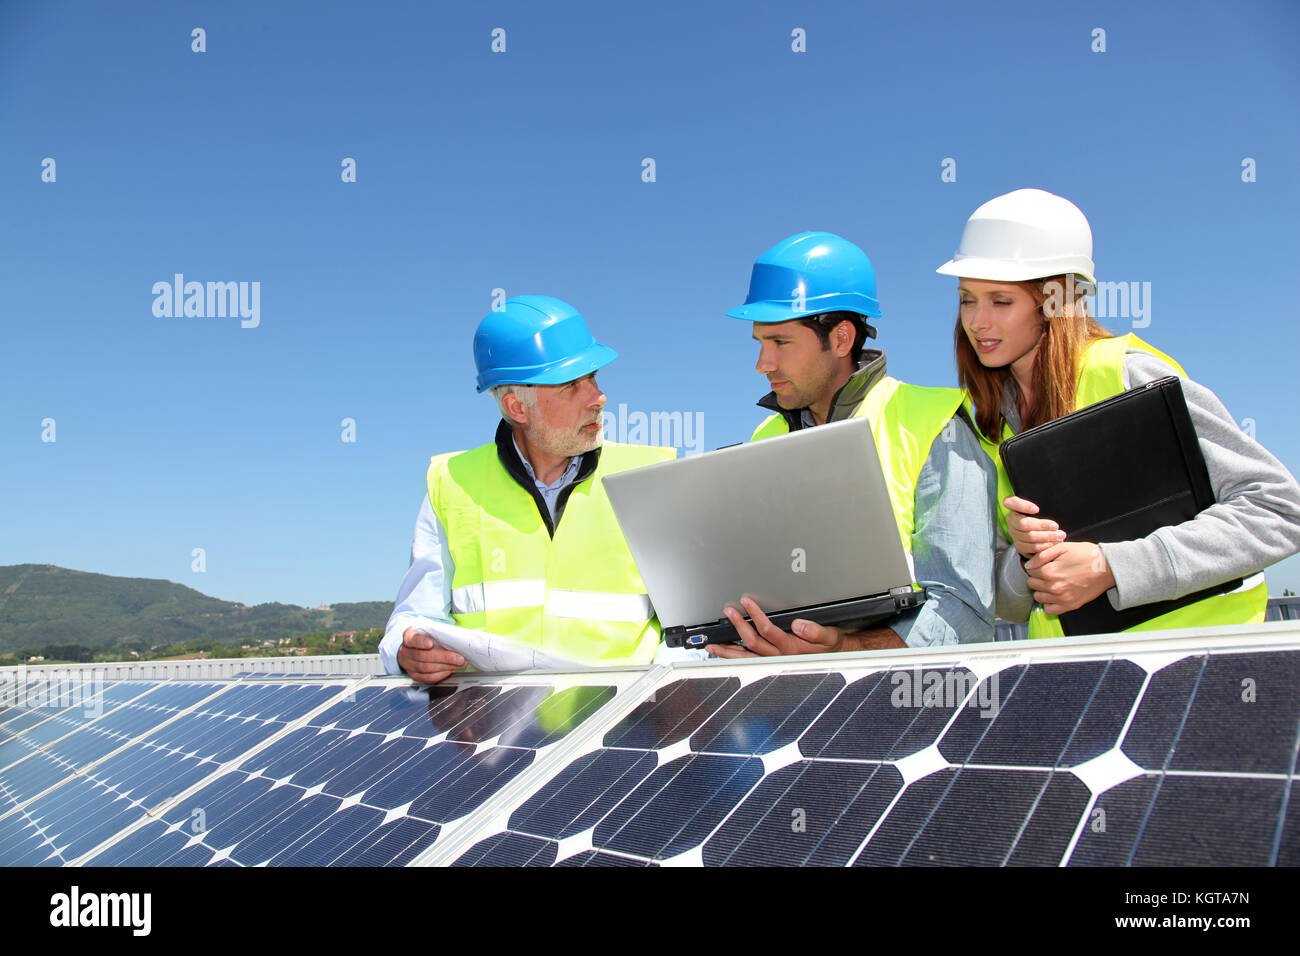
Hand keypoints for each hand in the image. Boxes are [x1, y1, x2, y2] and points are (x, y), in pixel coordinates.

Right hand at [396, 627, 465, 683]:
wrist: (416, 647)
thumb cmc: (426, 637)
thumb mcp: (430, 630)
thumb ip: (439, 633)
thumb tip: (456, 637)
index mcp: (409, 636)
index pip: (413, 639)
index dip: (421, 642)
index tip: (430, 643)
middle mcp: (405, 651)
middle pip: (422, 656)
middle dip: (443, 658)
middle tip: (459, 658)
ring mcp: (408, 665)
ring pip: (426, 668)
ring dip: (445, 667)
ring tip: (458, 664)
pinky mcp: (413, 675)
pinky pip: (427, 678)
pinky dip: (440, 675)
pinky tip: (449, 670)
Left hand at [705, 597, 905, 657]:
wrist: (837, 657)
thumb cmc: (832, 645)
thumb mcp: (829, 635)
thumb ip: (814, 630)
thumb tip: (798, 624)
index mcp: (791, 647)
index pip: (768, 630)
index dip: (755, 615)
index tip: (746, 602)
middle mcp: (780, 656)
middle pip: (752, 642)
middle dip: (737, 626)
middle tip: (728, 612)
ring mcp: (774, 661)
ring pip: (746, 656)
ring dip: (728, 650)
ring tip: (712, 645)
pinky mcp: (771, 662)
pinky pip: (748, 662)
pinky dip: (734, 659)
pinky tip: (723, 655)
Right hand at [1004, 495, 1066, 559]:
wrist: (1047, 531)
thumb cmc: (1045, 514)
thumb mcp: (1044, 505)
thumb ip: (1042, 502)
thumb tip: (1043, 506)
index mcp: (1014, 506)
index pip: (1011, 502)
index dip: (1023, 506)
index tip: (1037, 509)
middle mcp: (1011, 520)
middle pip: (1022, 524)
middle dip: (1041, 526)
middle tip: (1056, 526)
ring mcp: (1014, 533)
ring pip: (1027, 537)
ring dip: (1045, 537)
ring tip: (1060, 536)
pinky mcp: (1019, 545)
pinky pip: (1029, 548)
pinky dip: (1043, 546)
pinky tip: (1053, 543)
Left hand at [1025, 542, 1115, 614]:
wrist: (1107, 567)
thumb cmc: (1086, 555)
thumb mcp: (1063, 547)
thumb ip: (1042, 555)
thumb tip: (1029, 565)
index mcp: (1050, 571)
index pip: (1030, 571)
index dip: (1036, 566)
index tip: (1044, 564)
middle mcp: (1054, 587)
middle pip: (1032, 584)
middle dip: (1037, 577)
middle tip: (1049, 572)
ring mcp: (1062, 598)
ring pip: (1038, 597)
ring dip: (1042, 590)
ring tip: (1052, 582)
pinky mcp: (1070, 605)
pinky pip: (1049, 610)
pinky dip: (1049, 603)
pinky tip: (1054, 595)